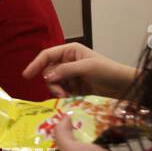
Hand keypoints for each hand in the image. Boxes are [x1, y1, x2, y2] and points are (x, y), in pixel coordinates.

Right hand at [22, 42, 136, 98]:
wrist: (125, 85)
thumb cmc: (108, 71)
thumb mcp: (86, 68)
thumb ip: (65, 70)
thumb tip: (47, 76)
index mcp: (70, 51)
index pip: (47, 56)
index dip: (36, 64)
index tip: (27, 76)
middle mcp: (68, 61)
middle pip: (48, 71)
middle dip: (51, 82)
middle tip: (59, 93)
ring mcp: (71, 75)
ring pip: (54, 83)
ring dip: (57, 90)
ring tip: (66, 97)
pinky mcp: (75, 87)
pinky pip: (62, 91)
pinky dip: (63, 96)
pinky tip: (69, 99)